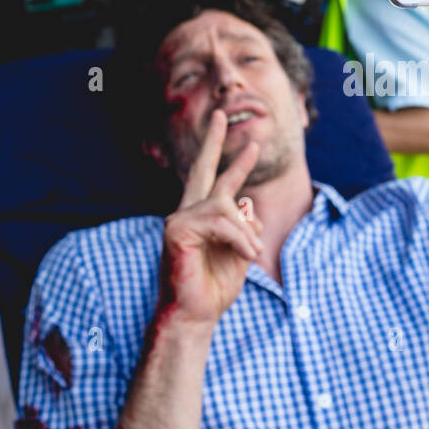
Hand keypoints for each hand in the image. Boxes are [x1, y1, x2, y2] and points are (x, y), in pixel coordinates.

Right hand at [160, 110, 264, 326]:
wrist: (196, 315)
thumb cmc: (215, 288)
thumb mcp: (241, 252)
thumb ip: (245, 226)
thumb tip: (249, 205)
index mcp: (202, 217)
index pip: (216, 181)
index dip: (232, 161)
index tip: (250, 144)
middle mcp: (187, 213)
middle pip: (202, 169)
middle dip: (213, 141)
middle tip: (220, 112)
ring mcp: (178, 220)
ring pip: (225, 205)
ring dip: (246, 231)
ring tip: (253, 252)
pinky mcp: (176, 231)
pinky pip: (220, 222)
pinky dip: (239, 238)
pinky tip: (247, 254)